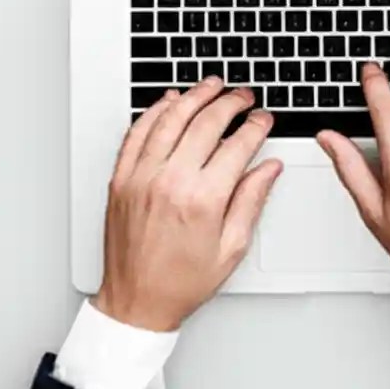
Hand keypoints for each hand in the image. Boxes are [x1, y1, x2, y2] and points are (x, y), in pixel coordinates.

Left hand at [96, 78, 282, 330]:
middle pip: (205, 123)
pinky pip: (137, 133)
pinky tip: (169, 102)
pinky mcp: (121, 179)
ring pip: (170, 119)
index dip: (256, 126)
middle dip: (231, 102)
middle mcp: (170, 182)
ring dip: (194, 96)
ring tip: (212, 86)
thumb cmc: (181, 281)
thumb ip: (251, 200)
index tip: (264, 119)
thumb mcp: (232, 247)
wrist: (136, 302)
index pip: (237, 145)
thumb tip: (268, 168)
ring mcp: (141, 177)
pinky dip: (154, 112)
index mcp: (203, 200)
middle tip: (243, 96)